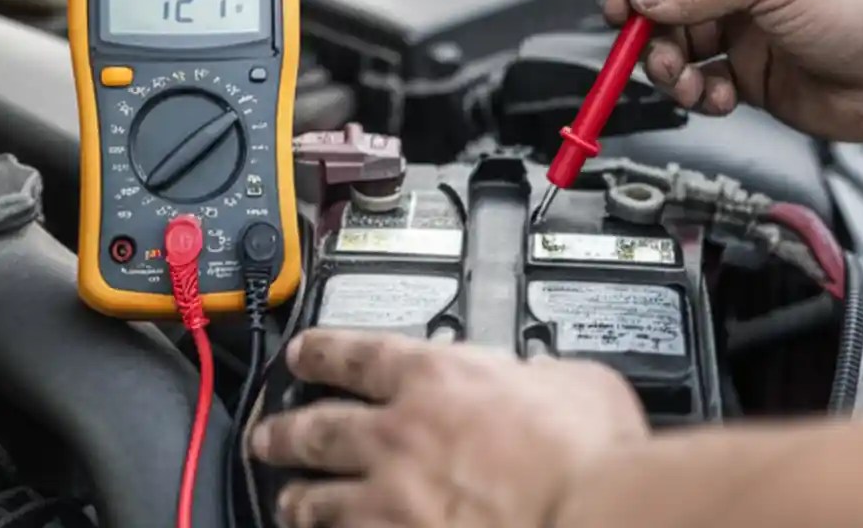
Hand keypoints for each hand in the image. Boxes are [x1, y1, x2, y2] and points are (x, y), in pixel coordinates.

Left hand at [250, 329, 647, 527]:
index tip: (302, 355)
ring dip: (298, 499)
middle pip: (318, 426)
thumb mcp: (575, 383)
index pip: (356, 354)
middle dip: (286, 429)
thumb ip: (538, 376)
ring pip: (318, 497)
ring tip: (287, 501)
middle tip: (270, 434)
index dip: (321, 352)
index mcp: (437, 378)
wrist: (592, 515)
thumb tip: (541, 379)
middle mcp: (398, 434)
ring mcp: (389, 498)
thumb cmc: (589, 455)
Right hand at [605, 0, 862, 141]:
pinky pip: (701, 83)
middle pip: (666, 2)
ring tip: (686, 83)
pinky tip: (717, 98)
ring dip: (671, 69)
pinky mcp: (751, 74)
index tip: (619, 4)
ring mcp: (746, 29)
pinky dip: (699, 95)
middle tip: (651, 53)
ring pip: (677, 47)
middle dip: (652, 32)